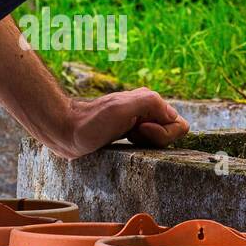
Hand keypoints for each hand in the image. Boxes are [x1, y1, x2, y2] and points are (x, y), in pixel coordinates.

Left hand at [46, 87, 189, 159]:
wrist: (66, 130)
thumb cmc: (91, 122)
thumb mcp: (122, 108)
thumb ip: (151, 104)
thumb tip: (172, 116)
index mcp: (149, 101)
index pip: (179, 124)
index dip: (163, 132)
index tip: (138, 129)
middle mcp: (148, 110)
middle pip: (172, 133)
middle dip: (156, 138)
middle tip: (132, 134)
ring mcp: (140, 121)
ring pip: (161, 139)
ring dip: (147, 143)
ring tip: (127, 138)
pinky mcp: (130, 132)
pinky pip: (149, 142)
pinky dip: (141, 145)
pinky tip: (125, 142)